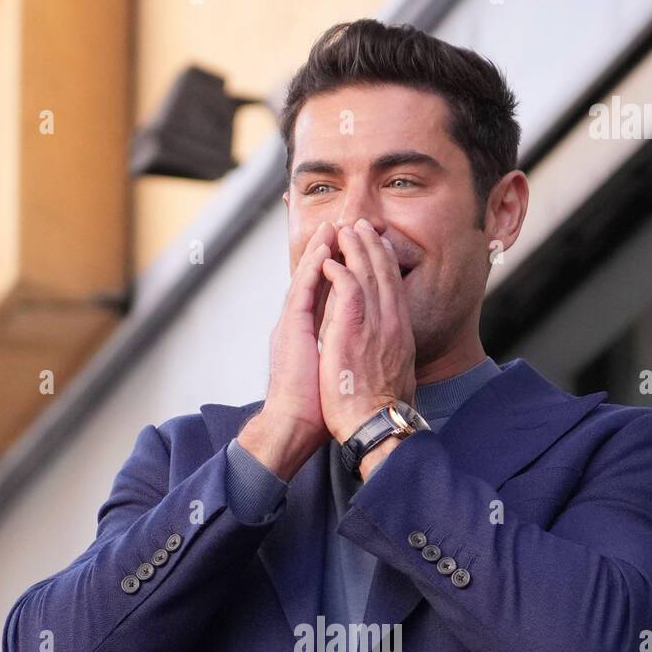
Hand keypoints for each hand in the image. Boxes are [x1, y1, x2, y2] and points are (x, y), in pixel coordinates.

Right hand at [244, 221, 337, 478]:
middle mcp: (300, 326)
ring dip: (321, 250)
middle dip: (333, 253)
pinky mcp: (290, 328)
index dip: (343, 274)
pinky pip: (305, 288)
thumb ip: (343, 357)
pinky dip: (314, 266)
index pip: (330, 297)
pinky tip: (325, 247)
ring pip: (310, 277)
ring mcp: (292, 325)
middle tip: (346, 228)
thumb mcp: (336, 375)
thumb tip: (361, 355)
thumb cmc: (321, 410)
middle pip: (320, 281)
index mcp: (312, 336)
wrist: (296, 425)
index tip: (357, 254)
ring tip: (334, 226)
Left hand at [318, 219, 416, 442]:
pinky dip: (339, 270)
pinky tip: (329, 259)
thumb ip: (391, 358)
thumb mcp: (396, 377)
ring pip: (368, 273)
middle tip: (361, 226)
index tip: (378, 247)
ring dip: (354, 248)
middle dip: (372, 245)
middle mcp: (392, 324)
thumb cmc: (379, 412)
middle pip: (385, 273)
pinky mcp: (354, 329)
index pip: (395, 289)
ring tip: (343, 230)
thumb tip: (392, 358)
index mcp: (400, 335)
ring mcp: (375, 324)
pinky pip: (349, 287)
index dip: (386, 264)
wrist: (373, 426)